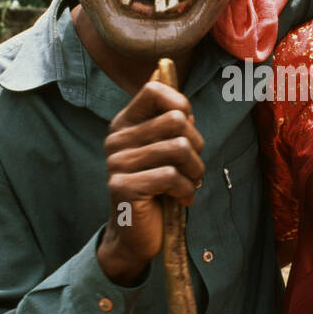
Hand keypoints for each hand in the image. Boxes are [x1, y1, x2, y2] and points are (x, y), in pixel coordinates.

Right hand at [97, 81, 204, 285]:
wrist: (135, 235)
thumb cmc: (157, 189)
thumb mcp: (164, 149)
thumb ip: (168, 119)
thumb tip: (172, 78)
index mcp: (125, 123)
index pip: (155, 90)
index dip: (182, 105)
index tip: (187, 130)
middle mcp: (116, 139)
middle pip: (177, 120)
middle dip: (196, 145)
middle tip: (192, 166)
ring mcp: (117, 162)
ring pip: (179, 148)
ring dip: (195, 171)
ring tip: (189, 184)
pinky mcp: (123, 186)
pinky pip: (171, 176)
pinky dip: (186, 191)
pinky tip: (180, 199)